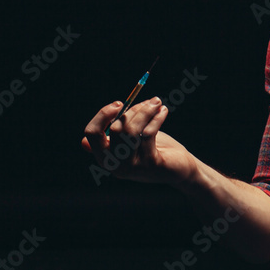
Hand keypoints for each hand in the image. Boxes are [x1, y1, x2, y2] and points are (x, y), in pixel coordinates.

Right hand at [81, 97, 196, 185]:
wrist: (180, 168)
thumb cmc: (155, 148)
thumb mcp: (134, 138)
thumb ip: (118, 130)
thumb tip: (89, 132)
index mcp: (105, 157)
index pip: (91, 134)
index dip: (102, 115)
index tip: (119, 104)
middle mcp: (115, 165)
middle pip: (115, 129)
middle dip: (133, 110)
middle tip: (151, 101)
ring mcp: (131, 166)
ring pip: (131, 131)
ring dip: (146, 111)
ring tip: (157, 102)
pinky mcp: (149, 164)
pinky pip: (148, 134)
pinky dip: (156, 118)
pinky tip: (163, 111)